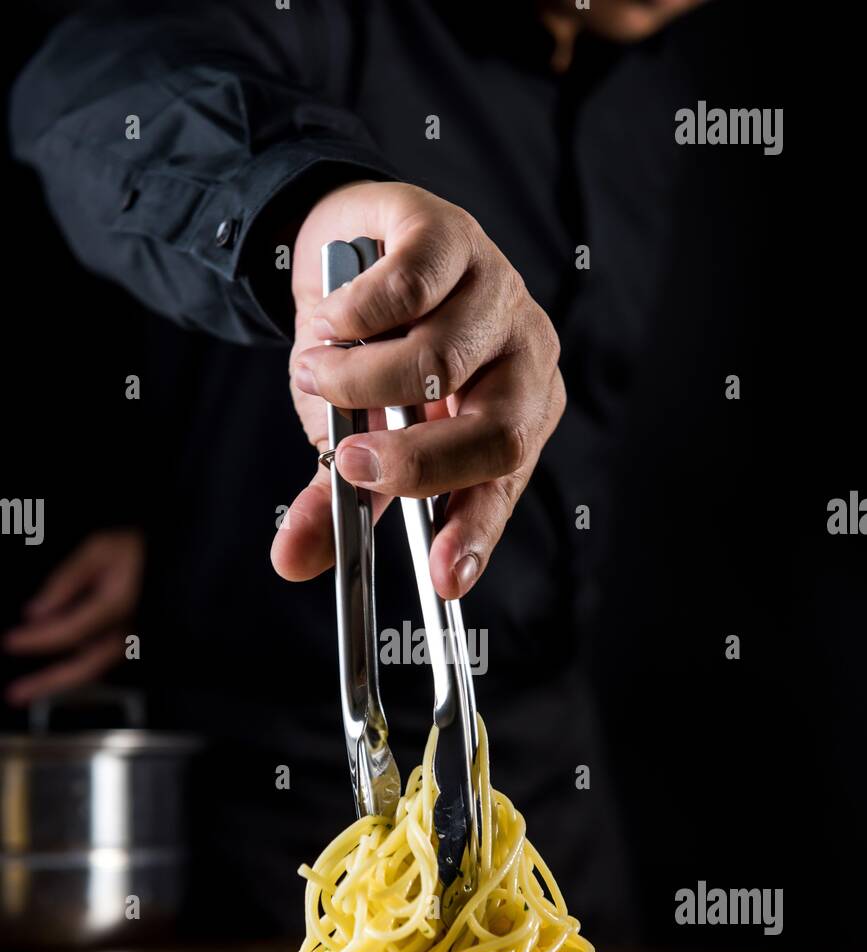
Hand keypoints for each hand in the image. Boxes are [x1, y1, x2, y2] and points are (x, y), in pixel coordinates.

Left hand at [3, 529, 144, 704]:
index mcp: (117, 605)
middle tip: (16, 694)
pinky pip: (103, 663)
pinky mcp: (134, 642)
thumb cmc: (137, 550)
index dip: (37, 639)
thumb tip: (36, 610)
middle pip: (85, 666)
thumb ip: (65, 581)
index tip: (11, 642)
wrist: (171, 558)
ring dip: (61, 683)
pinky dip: (79, 672)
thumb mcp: (97, 551)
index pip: (70, 630)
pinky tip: (61, 675)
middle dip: (48, 682)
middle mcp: (128, 630)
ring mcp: (134, 640)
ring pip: (95, 671)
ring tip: (33, 689)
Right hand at [273, 180, 565, 599]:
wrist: (350, 244)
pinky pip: (407, 290)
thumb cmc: (371, 350)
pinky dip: (352, 315)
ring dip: (357, 379)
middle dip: (414, 462)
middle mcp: (524, 360)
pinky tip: (328, 321)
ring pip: (439, 362)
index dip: (475, 533)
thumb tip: (290, 560)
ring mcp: (497, 294)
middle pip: (497, 433)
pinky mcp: (453, 236)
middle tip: (351, 464)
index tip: (443, 581)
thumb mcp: (355, 435)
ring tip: (314, 372)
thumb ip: (333, 498)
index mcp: (515, 418)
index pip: (504, 487)